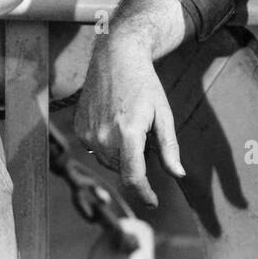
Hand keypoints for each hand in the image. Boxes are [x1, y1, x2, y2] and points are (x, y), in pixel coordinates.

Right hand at [74, 33, 184, 207]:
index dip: (144, 194)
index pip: (133, 177)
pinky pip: (95, 149)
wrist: (115, 56)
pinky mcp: (79, 128)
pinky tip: (113, 121)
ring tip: (128, 124)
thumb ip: (169, 148)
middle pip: (122, 169)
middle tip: (143, 134)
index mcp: (128, 133)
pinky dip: (107, 144)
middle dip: (135, 162)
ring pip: (108, 161)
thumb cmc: (144, 83)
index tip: (153, 202)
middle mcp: (104, 136)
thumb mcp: (163, 113)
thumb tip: (178, 174)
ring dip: (121, 154)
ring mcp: (88, 133)